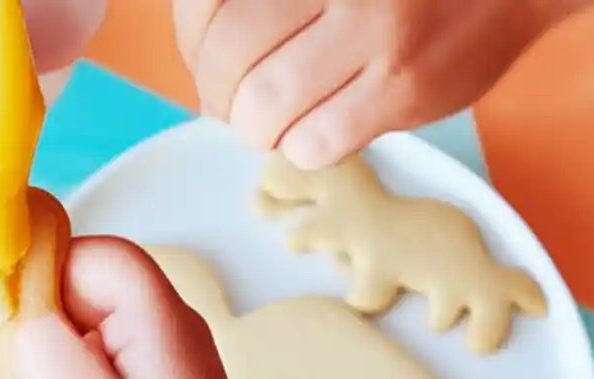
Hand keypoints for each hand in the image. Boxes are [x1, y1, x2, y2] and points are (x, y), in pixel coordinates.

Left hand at [174, 0, 592, 168]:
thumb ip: (273, 2)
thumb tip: (203, 55)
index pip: (208, 4)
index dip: (189, 40)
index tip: (204, 54)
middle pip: (227, 57)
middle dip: (215, 93)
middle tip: (234, 100)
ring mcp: (375, 35)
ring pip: (264, 106)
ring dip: (254, 126)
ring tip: (273, 119)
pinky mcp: (403, 89)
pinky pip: (315, 143)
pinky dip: (300, 149)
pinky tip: (318, 131)